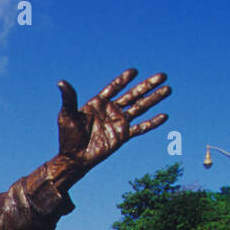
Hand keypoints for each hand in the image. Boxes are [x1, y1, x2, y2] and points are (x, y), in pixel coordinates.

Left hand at [54, 69, 169, 183]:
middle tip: (163, 75)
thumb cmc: (68, 137)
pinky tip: (164, 116)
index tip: (134, 71)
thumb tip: (61, 83)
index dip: (124, 79)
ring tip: (168, 89)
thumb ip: (69, 98)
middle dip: (147, 85)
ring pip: (141, 107)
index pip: (115, 87)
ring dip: (154, 98)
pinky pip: (141, 128)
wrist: (74, 158)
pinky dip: (152, 123)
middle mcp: (111, 110)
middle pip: (133, 94)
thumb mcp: (67, 115)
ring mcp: (119, 123)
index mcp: (99, 103)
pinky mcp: (123, 136)